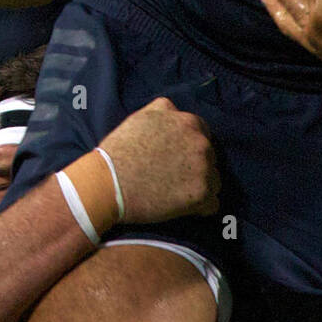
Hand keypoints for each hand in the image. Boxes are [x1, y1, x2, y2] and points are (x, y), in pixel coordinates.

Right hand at [99, 98, 219, 222]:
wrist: (108, 183)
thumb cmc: (120, 151)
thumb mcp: (143, 117)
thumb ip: (164, 111)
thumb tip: (174, 112)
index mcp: (189, 122)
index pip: (202, 135)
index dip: (189, 149)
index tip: (178, 161)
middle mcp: (201, 142)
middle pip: (210, 158)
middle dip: (196, 167)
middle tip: (174, 179)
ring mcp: (204, 168)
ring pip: (214, 181)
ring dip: (200, 187)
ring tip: (177, 195)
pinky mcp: (200, 194)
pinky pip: (212, 204)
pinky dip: (200, 208)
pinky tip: (183, 209)